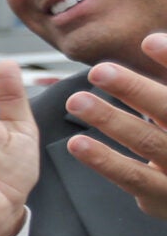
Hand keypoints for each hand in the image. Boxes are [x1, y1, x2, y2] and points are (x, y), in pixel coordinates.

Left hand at [57, 32, 166, 222]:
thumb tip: (151, 41)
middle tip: (98, 71)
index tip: (148, 41)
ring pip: (145, 140)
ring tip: (76, 101)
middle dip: (134, 88)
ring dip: (109, 119)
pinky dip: (103, 159)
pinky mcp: (161, 194)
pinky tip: (77, 143)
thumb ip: (165, 82)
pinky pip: (131, 176)